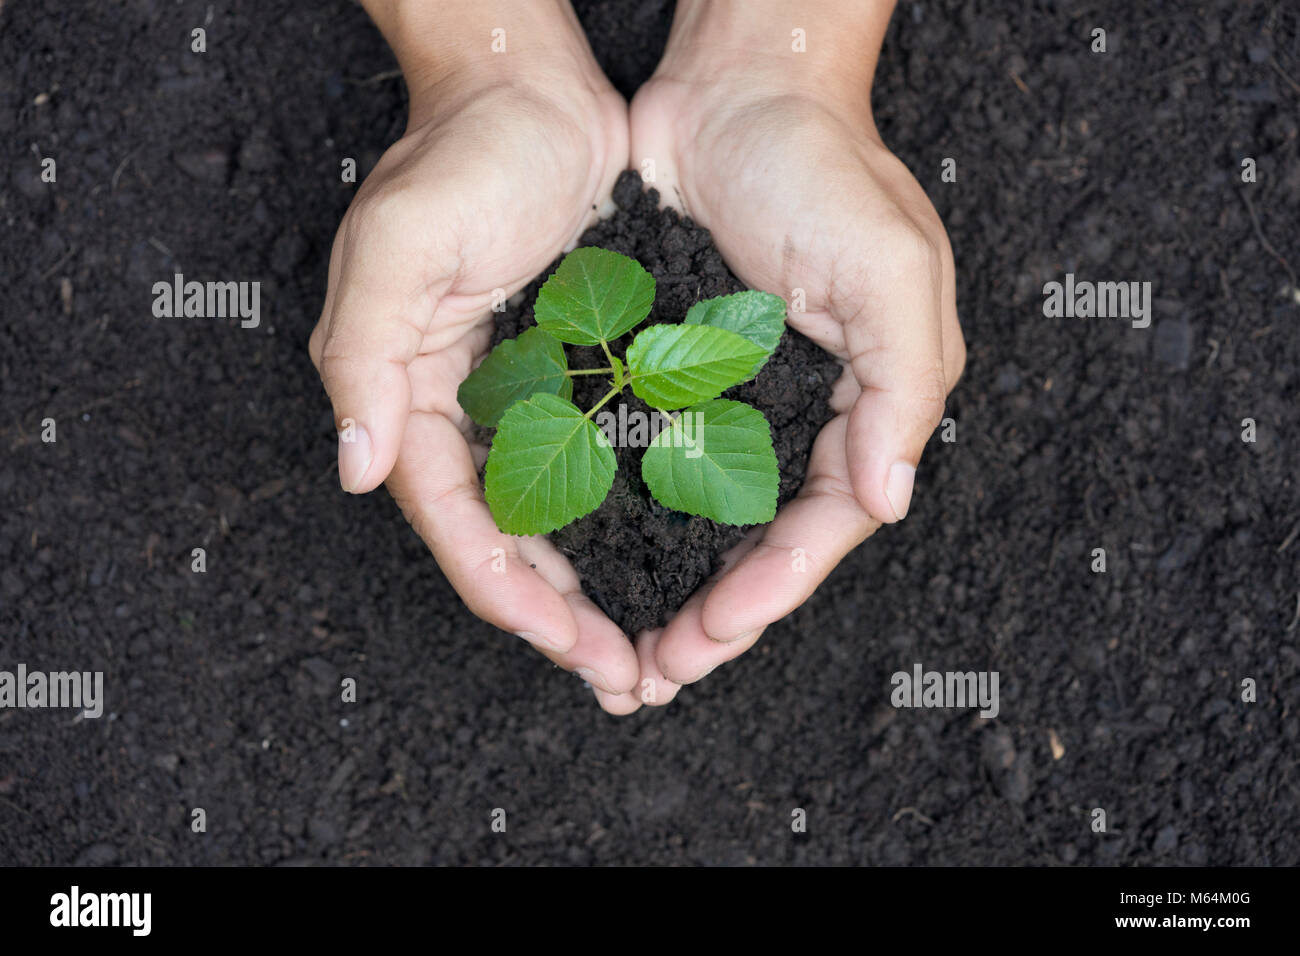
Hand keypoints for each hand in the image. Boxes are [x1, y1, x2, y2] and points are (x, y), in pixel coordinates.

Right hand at [310, 0, 639, 699]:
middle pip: (509, 542)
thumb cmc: (460, 155)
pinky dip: (625, 520)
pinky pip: (599, 467)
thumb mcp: (399, 246)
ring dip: (594, 588)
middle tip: (624, 677)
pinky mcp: (579, 375)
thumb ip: (366, 357)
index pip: (456, 523)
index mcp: (414, 398)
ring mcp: (526, 399)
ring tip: (647, 648)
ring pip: (557, 520)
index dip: (509, 595)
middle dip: (559, 618)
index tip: (569, 646)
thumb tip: (358, 468)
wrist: (529, 92)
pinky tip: (666, 557)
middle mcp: (467, 412)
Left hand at [612, 0, 965, 708]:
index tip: (713, 634)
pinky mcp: (670, 372)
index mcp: (863, 404)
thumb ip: (900, 388)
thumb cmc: (824, 163)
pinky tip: (593, 559)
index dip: (773, 587)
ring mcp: (730, 399)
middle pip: (760, 542)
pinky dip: (628, 517)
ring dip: (670, 586)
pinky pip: (652, 462)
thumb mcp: (889, 267)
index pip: (823, 524)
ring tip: (627, 650)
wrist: (735, 86)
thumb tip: (889, 501)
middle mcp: (797, 415)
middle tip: (658, 672)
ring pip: (702, 521)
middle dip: (717, 612)